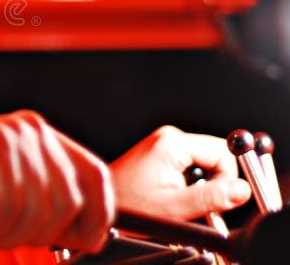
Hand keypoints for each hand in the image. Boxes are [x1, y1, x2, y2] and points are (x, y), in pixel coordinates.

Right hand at [0, 110, 114, 251]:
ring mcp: (14, 136)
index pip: (95, 175)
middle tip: (1, 230)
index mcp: (40, 137)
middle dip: (40, 233)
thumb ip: (51, 209)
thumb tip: (93, 235)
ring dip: (8, 232)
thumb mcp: (13, 204)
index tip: (89, 242)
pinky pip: (11, 208)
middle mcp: (32, 129)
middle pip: (72, 201)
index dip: (100, 215)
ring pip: (42, 210)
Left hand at [110, 125, 251, 219]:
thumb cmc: (128, 203)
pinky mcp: (160, 153)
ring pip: (204, 163)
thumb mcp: (175, 206)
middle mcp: (169, 138)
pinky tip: (172, 194)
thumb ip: (212, 197)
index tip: (213, 198)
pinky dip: (188, 183)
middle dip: (212, 183)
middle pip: (215, 156)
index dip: (225, 179)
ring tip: (179, 200)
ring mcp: (164, 144)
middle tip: (194, 203)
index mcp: (173, 143)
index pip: (224, 152)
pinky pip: (190, 165)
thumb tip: (241, 190)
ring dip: (199, 185)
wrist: (103, 203)